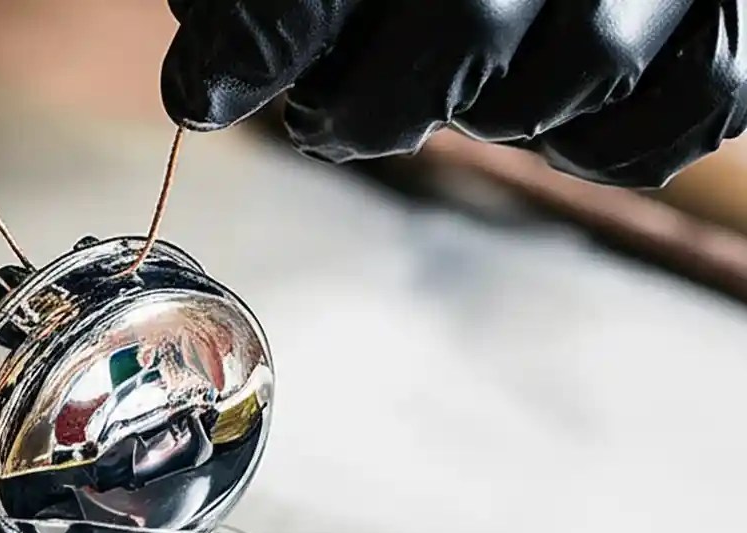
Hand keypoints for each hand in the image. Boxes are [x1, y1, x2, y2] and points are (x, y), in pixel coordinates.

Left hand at [161, 0, 746, 187]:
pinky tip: (548, 119)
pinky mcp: (742, 19)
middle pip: (461, 31)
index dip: (260, 42)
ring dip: (489, 116)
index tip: (206, 92)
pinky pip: (672, 119)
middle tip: (326, 122)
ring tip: (448, 95)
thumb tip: (211, 69)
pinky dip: (599, 147)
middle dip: (374, 108)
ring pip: (567, 84)